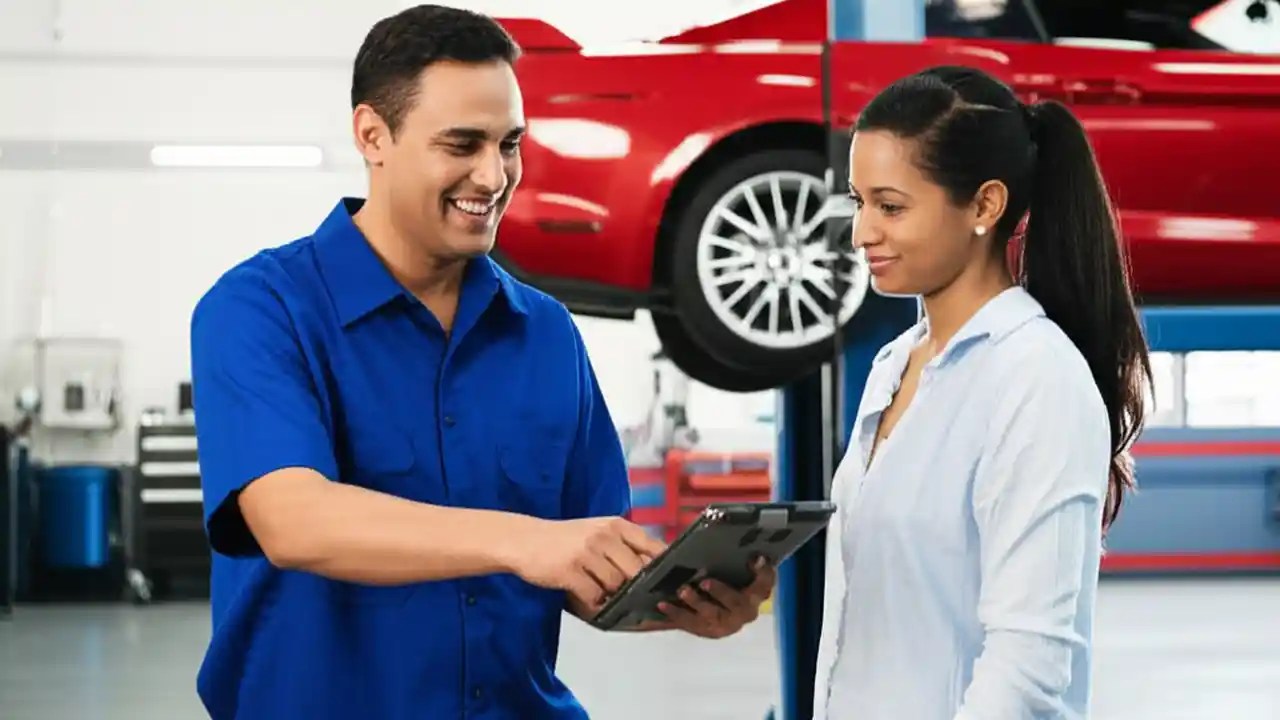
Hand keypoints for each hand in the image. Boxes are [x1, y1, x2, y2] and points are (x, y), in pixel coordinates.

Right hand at [510, 516, 666, 614]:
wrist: (524, 540)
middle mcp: (605, 536)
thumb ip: (625, 547)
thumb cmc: (565, 539)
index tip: (667, 583)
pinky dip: (592, 602)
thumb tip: (654, 571)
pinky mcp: (570, 570)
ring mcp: (587, 552)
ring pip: (616, 585)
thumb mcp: (598, 532)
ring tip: (597, 589)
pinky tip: (583, 595)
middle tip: (630, 597)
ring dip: (610, 595)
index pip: (653, 547)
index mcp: (617, 526)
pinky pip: (593, 596)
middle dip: (634, 587)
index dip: (664, 569)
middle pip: (637, 571)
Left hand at [655, 556, 775, 638]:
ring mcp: (726, 624)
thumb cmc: (729, 582)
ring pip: (712, 616)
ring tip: (682, 590)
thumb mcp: (735, 570)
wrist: (717, 610)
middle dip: (722, 592)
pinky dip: (676, 614)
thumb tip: (754, 553)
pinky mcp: (707, 631)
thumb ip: (745, 563)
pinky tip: (662, 605)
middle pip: (737, 604)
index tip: (756, 559)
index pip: (765, 583)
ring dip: (697, 603)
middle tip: (705, 581)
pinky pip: (691, 624)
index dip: (764, 573)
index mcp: (756, 594)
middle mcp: (745, 611)